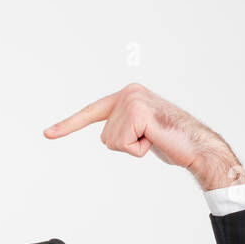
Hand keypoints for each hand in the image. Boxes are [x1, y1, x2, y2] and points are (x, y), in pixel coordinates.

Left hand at [42, 82, 244, 190]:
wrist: (197, 146)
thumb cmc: (172, 141)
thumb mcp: (140, 131)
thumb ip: (123, 126)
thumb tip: (108, 136)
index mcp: (126, 95)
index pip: (91, 113)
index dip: (68, 125)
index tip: (47, 134)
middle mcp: (128, 93)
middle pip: (104, 136)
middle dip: (126, 145)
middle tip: (151, 139)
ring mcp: (133, 101)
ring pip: (112, 141)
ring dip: (133, 147)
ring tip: (155, 139)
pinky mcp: (138, 112)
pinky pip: (123, 144)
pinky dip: (138, 150)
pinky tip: (156, 140)